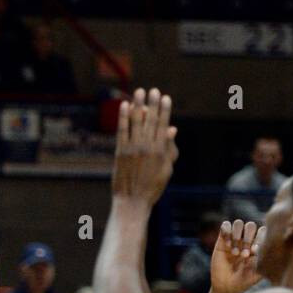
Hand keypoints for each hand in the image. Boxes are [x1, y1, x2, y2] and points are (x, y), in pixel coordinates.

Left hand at [112, 86, 178, 205]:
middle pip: (150, 120)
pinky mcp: (120, 152)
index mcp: (161, 151)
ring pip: (136, 122)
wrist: (133, 201)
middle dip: (152, 103)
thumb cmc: (152, 187)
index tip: (165, 97)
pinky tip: (124, 105)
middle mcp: (147, 147)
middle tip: (153, 90)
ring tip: (139, 92)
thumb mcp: (167, 169)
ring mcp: (132, 148)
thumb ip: (170, 149)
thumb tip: (172, 129)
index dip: (164, 110)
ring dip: (137, 104)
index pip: (163, 125)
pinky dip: (122, 117)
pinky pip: (122, 130)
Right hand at [209, 220, 264, 292]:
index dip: (259, 239)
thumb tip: (265, 247)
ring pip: (238, 223)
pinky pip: (225, 225)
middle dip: (247, 239)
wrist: (227, 287)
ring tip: (234, 252)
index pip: (262, 231)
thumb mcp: (258, 272)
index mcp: (258, 244)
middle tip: (244, 255)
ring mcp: (234, 239)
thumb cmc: (245, 281)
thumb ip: (264, 260)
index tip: (254, 253)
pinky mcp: (222, 239)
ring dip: (237, 236)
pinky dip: (227, 233)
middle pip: (251, 226)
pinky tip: (227, 246)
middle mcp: (247, 240)